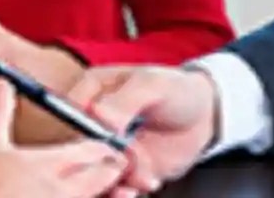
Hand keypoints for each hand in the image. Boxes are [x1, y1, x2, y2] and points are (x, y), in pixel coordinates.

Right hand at [0, 78, 126, 197]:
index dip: (106, 145)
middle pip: (103, 177)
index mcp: (46, 164)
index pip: (93, 150)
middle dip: (115, 170)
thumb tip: (0, 79)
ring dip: (112, 195)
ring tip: (123, 193)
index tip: (112, 144)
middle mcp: (59, 192)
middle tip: (120, 164)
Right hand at [66, 65, 219, 193]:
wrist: (206, 117)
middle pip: (76, 150)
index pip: (67, 116)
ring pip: (92, 173)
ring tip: (138, 178)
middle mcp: (93, 122)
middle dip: (99, 162)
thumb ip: (125, 99)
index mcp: (90, 92)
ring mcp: (107, 149)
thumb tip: (99, 116)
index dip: (80, 133)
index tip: (105, 142)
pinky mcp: (122, 171)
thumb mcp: (153, 85)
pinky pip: (112, 187)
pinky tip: (147, 182)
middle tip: (125, 163)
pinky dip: (125, 191)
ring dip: (113, 182)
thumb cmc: (177, 90)